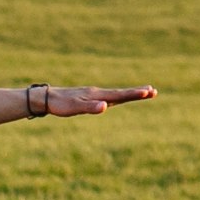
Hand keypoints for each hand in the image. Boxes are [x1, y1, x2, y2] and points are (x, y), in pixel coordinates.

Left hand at [25, 85, 159, 118]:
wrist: (46, 98)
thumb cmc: (60, 105)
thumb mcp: (75, 108)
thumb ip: (90, 108)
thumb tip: (105, 106)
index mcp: (97, 95)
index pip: (120, 95)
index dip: (134, 94)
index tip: (149, 91)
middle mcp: (98, 93)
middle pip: (121, 93)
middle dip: (137, 92)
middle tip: (154, 91)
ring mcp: (93, 94)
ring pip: (115, 94)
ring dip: (129, 93)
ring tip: (143, 92)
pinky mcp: (88, 97)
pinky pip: (108, 96)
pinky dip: (118, 96)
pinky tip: (116, 99)